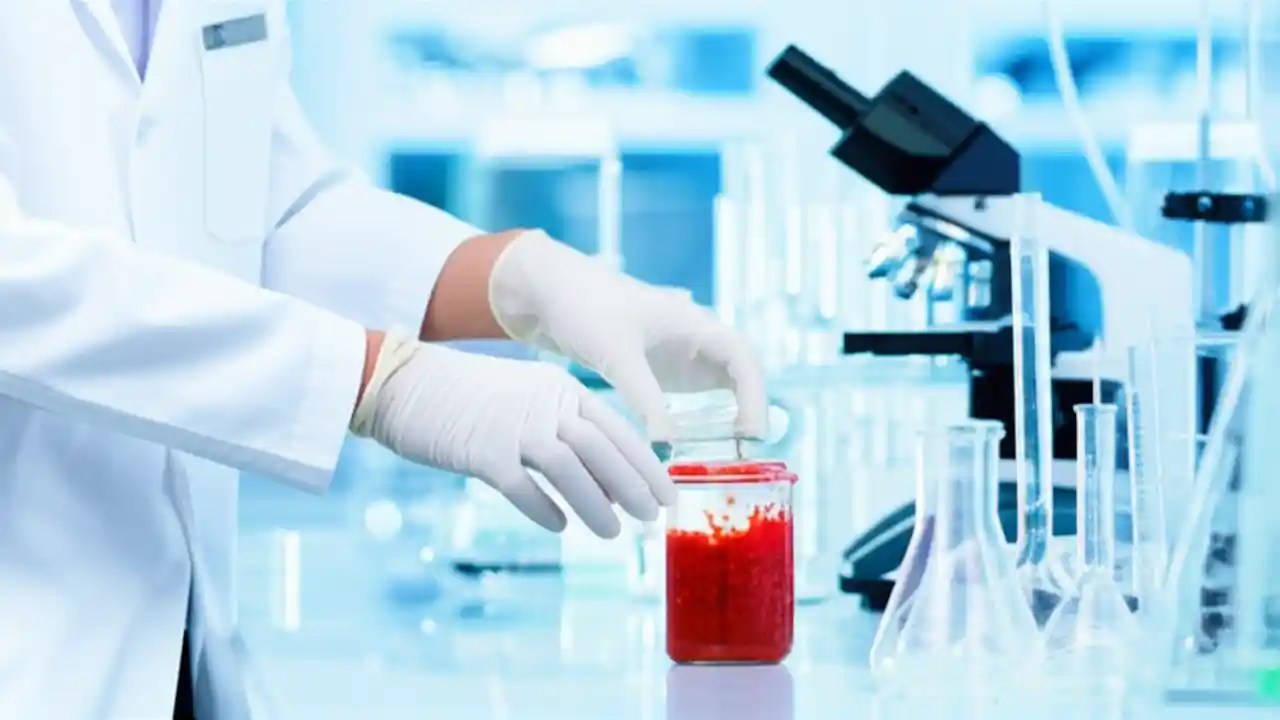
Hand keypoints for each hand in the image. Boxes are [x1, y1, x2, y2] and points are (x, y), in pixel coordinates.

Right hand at [351, 332, 674, 537]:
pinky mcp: (483, 452)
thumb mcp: (524, 396)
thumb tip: (603, 479)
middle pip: (603, 449)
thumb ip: (561, 427)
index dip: (646, 464)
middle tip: (653, 518)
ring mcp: (513, 427)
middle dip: (634, 487)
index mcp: (559, 389)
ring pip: (571, 470)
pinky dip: (544, 510)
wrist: (405, 383)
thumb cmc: (467, 397)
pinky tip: (558, 527)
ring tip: (613, 534)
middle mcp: (543, 405)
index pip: (617, 429)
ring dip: (596, 506)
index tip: (667, 492)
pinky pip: (523, 488)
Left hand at [489, 231, 766, 441]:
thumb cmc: (586, 308)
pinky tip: (693, 446)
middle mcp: (693, 337)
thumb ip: (645, 399)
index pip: (742, 357)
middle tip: (747, 449)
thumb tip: (668, 447)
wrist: (549, 293)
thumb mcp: (617, 355)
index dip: (754, 394)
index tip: (752, 431)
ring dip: (730, 415)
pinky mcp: (658, 369)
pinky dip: (699, 420)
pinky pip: (690, 397)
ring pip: (719, 387)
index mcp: (692, 322)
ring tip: (730, 454)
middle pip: (739, 373)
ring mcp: (678, 354)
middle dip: (750, 408)